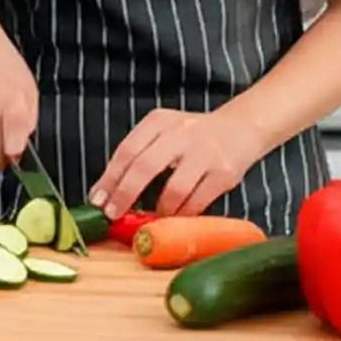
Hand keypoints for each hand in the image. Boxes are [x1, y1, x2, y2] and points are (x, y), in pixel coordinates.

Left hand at [88, 108, 267, 219]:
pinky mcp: (224, 173)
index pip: (127, 150)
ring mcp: (205, 153)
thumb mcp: (163, 132)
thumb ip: (138, 154)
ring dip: (157, 210)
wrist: (243, 127)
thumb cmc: (192, 135)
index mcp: (159, 121)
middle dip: (124, 194)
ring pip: (173, 190)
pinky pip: (197, 201)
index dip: (109, 178)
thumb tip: (106, 193)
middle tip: (112, 214)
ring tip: (149, 219)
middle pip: (144, 166)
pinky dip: (181, 214)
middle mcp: (181, 133)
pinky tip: (174, 218)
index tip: (97, 200)